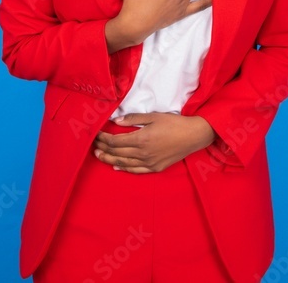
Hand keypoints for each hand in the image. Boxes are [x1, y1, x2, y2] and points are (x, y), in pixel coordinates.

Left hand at [93, 113, 216, 172]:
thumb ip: (133, 119)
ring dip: (109, 160)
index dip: (103, 138)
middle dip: (103, 149)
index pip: (115, 141)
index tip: (97, 134)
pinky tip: (117, 167)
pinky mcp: (155, 168)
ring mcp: (149, 163)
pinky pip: (136, 170)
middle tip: (94, 146)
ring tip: (99, 156)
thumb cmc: (174, 123)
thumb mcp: (153, 117)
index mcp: (141, 139)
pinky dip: (124, 169)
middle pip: (117, 153)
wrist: (193, 136)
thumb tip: (115, 121)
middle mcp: (143, 153)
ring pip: (124, 163)